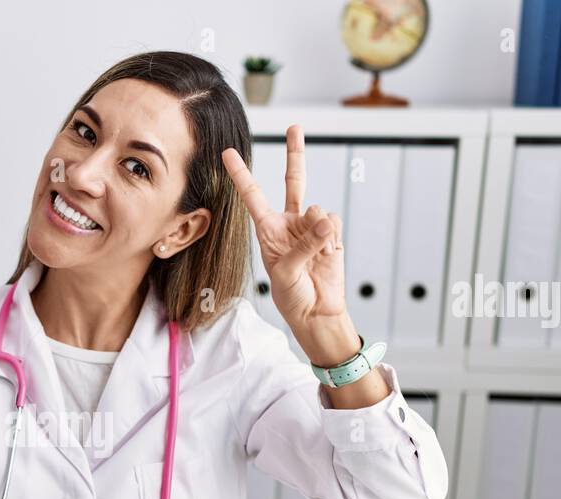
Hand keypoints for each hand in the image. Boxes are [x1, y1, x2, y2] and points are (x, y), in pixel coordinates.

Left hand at [222, 125, 359, 367]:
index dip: (241, 174)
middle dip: (295, 153)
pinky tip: (327, 254)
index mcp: (268, 230)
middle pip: (295, 181)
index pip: (253, 196)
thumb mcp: (286, 272)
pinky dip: (331, 238)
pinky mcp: (332, 233)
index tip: (227, 153)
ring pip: (317, 209)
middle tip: (294, 126)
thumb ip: (304, 244)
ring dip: (316, 231)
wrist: (317, 311)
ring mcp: (312, 226)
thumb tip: (325, 220)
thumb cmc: (292, 295)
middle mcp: (290, 223)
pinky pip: (333, 222)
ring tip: (314, 254)